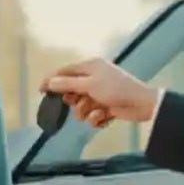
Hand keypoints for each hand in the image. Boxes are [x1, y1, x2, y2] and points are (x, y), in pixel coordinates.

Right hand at [41, 57, 159, 126]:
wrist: (142, 104)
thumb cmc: (116, 89)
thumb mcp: (89, 85)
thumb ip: (67, 84)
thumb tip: (49, 82)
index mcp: (90, 66)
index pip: (64, 71)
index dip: (52, 80)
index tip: (41, 91)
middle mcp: (94, 77)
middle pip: (71, 90)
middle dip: (73, 100)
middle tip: (74, 102)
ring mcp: (100, 93)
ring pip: (81, 106)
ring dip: (85, 111)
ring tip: (96, 111)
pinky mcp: (106, 107)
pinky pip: (92, 115)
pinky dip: (96, 118)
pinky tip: (105, 116)